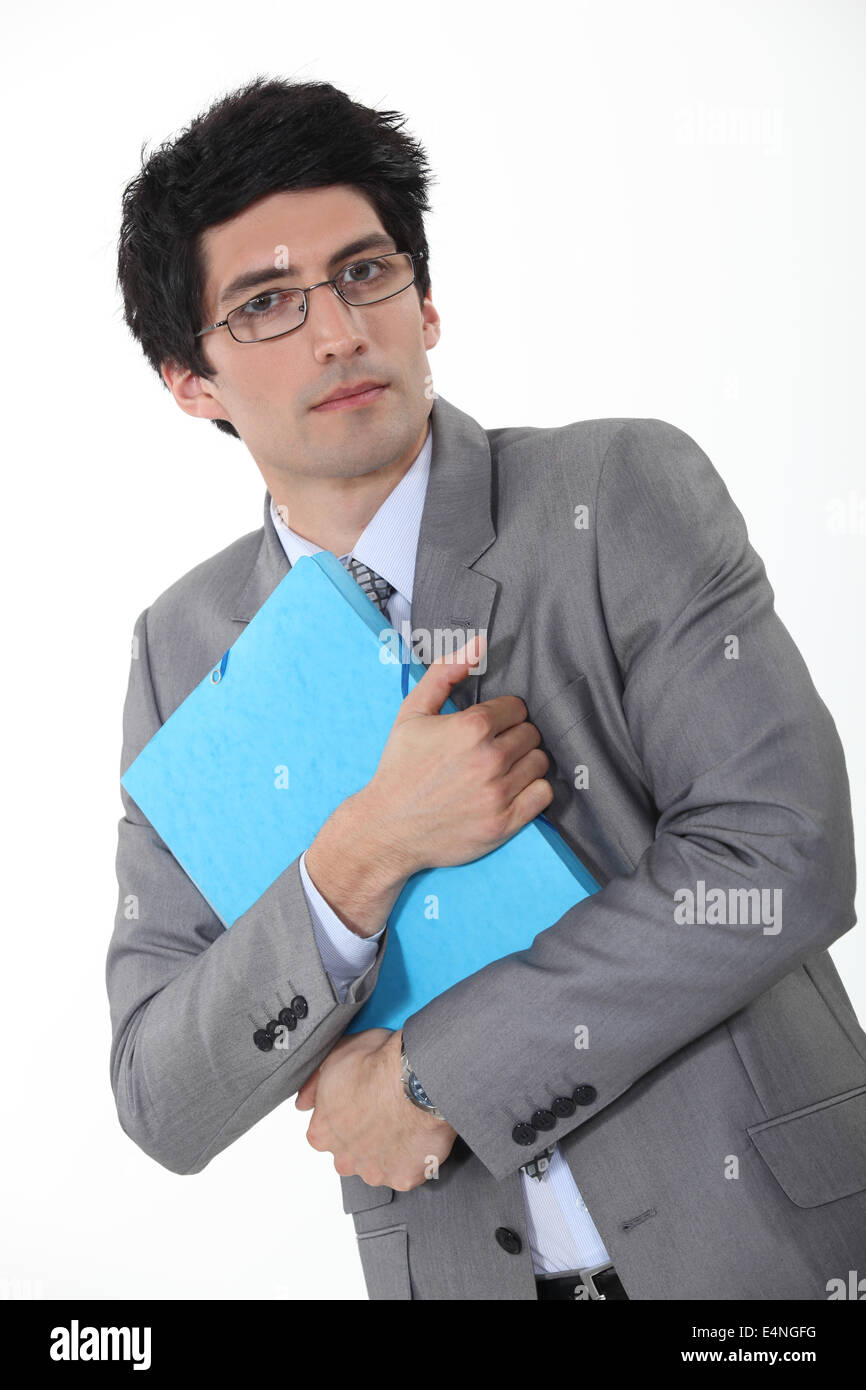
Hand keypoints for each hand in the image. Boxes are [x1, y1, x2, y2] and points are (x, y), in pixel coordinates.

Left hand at [295, 1029, 457, 1190]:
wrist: (417, 1077)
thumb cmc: (378, 1065)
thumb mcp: (335, 1058)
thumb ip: (314, 1087)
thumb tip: (303, 1103)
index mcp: (323, 1133)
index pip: (326, 1134)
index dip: (345, 1117)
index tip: (360, 1104)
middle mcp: (344, 1159)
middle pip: (351, 1155)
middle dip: (365, 1139)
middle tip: (384, 1112)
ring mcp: (375, 1171)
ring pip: (380, 1166)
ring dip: (390, 1150)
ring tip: (406, 1120)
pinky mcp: (404, 1178)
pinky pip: (409, 1171)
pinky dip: (415, 1157)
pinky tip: (420, 1133)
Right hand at [358, 633, 553, 877]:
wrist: (388, 827)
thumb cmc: (400, 767)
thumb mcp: (412, 712)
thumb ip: (446, 672)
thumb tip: (480, 642)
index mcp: (471, 727)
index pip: (517, 708)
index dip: (502, 716)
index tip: (486, 728)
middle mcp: (490, 759)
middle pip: (531, 734)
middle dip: (514, 738)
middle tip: (491, 750)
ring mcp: (499, 793)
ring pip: (540, 763)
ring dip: (524, 764)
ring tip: (499, 771)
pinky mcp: (505, 823)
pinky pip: (544, 795)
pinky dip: (533, 791)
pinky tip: (511, 790)